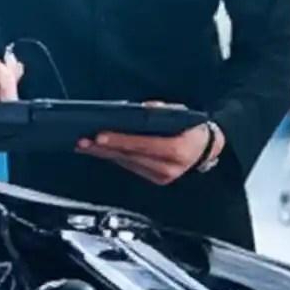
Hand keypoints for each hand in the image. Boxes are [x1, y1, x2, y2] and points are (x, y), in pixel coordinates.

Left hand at [76, 102, 223, 185]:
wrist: (206, 149)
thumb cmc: (193, 128)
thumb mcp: (180, 112)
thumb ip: (160, 110)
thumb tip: (140, 109)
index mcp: (177, 150)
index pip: (142, 145)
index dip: (119, 140)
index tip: (99, 136)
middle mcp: (169, 168)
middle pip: (129, 156)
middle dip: (104, 148)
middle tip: (82, 141)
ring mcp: (162, 176)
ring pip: (127, 163)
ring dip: (104, 154)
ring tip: (85, 146)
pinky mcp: (156, 179)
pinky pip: (130, 167)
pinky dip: (114, 158)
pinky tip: (100, 151)